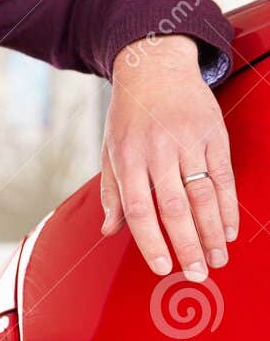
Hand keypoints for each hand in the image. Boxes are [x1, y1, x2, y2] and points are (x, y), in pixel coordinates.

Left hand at [102, 34, 237, 279]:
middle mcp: (157, 151)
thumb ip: (111, 192)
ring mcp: (187, 141)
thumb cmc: (129, 116)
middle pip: (174, 207)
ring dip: (212, 232)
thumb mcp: (110, 149)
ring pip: (202, 195)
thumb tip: (110, 230)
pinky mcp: (212, 134)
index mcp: (127, 157)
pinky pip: (223, 176)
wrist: (154, 67)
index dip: (151, 241)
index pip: (139, 209)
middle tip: (197, 274)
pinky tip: (230, 230)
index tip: (162, 268)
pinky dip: (228, 206)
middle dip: (187, 245)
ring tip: (218, 259)